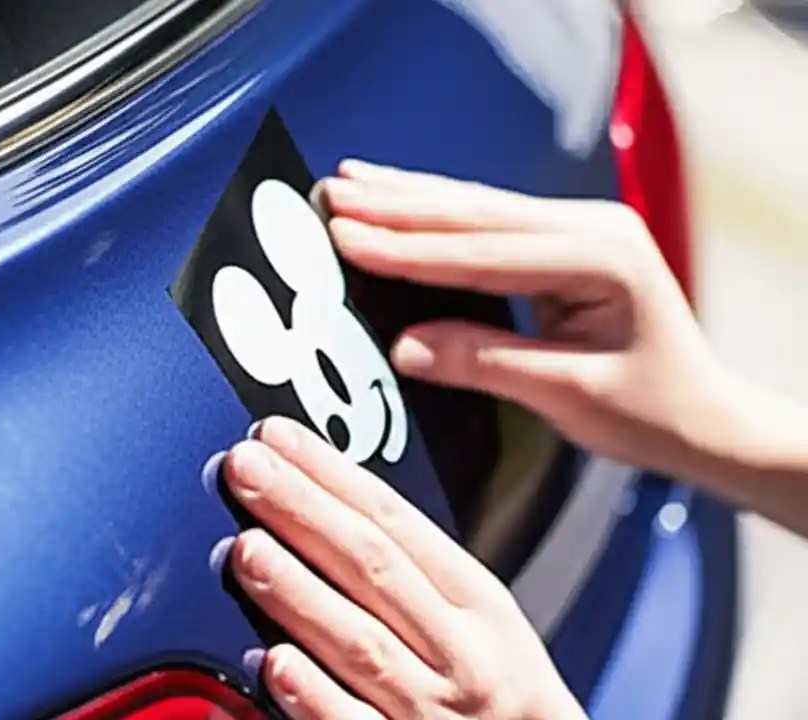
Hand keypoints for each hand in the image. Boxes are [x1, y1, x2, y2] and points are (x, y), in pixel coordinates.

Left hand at [223, 417, 585, 719]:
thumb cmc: (504, 707)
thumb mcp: (484, 628)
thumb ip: (414, 579)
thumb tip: (320, 513)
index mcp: (480, 607)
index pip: (397, 521)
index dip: (332, 475)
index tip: (278, 437)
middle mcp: (463, 655)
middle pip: (372, 567)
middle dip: (303, 510)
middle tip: (245, 467)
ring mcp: (434, 714)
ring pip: (360, 642)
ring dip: (298, 592)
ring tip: (245, 548)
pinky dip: (313, 696)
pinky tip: (272, 664)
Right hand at [316, 160, 726, 479]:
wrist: (705, 414)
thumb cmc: (650, 410)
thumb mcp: (567, 394)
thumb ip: (484, 363)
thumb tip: (404, 346)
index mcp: (600, 261)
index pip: (481, 253)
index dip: (407, 248)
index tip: (345, 236)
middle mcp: (592, 228)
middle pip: (473, 213)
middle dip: (395, 206)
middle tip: (331, 195)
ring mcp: (580, 226)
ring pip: (475, 206)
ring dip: (407, 196)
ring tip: (347, 182)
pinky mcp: (565, 238)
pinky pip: (487, 218)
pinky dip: (434, 210)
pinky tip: (395, 193)